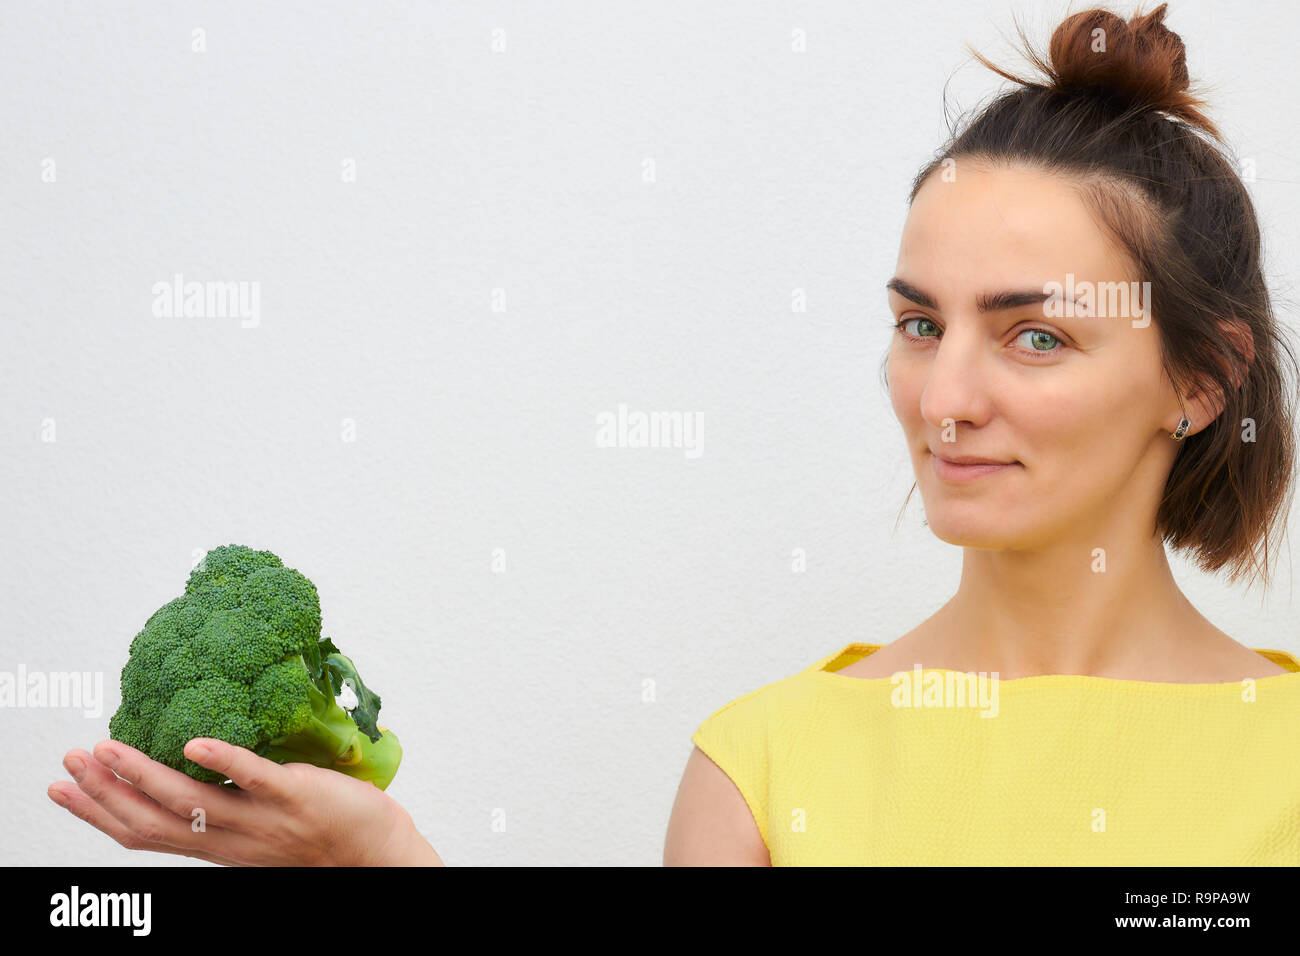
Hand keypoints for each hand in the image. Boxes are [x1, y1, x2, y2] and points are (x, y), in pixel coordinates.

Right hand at [49, 738, 441, 865]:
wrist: (376, 855)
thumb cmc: (322, 838)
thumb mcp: (255, 832)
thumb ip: (223, 809)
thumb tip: (189, 769)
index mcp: (217, 848)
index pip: (143, 837)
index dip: (97, 815)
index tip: (61, 789)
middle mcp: (231, 840)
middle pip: (150, 823)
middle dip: (103, 793)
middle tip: (69, 761)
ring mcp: (261, 819)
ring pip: (189, 803)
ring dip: (142, 775)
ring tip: (108, 748)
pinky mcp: (295, 795)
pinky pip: (253, 778)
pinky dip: (221, 760)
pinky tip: (193, 742)